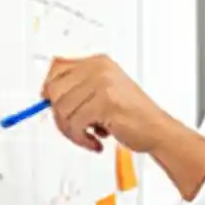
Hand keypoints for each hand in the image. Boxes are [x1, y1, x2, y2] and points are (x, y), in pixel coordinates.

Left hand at [41, 54, 162, 153]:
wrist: (158, 130)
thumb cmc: (133, 116)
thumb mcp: (105, 93)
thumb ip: (79, 88)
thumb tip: (47, 94)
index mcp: (98, 62)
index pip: (57, 67)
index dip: (49, 87)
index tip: (50, 102)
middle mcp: (99, 69)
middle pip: (55, 90)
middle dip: (60, 115)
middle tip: (73, 128)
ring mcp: (102, 84)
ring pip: (62, 110)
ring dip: (71, 131)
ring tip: (87, 136)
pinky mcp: (104, 102)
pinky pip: (75, 124)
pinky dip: (81, 139)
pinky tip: (95, 141)